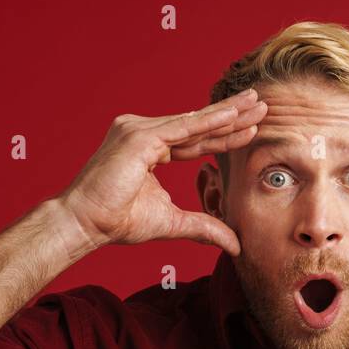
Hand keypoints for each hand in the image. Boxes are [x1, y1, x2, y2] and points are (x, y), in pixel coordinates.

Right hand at [57, 89, 267, 255]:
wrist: (86, 223)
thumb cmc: (118, 221)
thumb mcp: (172, 223)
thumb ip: (204, 227)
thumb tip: (234, 244)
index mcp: (150, 148)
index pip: (195, 140)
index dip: (223, 136)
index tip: (251, 128)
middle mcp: (144, 132)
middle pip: (197, 125)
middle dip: (231, 115)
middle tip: (262, 103)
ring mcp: (139, 130)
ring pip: (193, 122)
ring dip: (227, 113)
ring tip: (256, 103)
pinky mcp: (139, 137)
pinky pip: (182, 128)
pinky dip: (209, 122)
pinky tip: (233, 115)